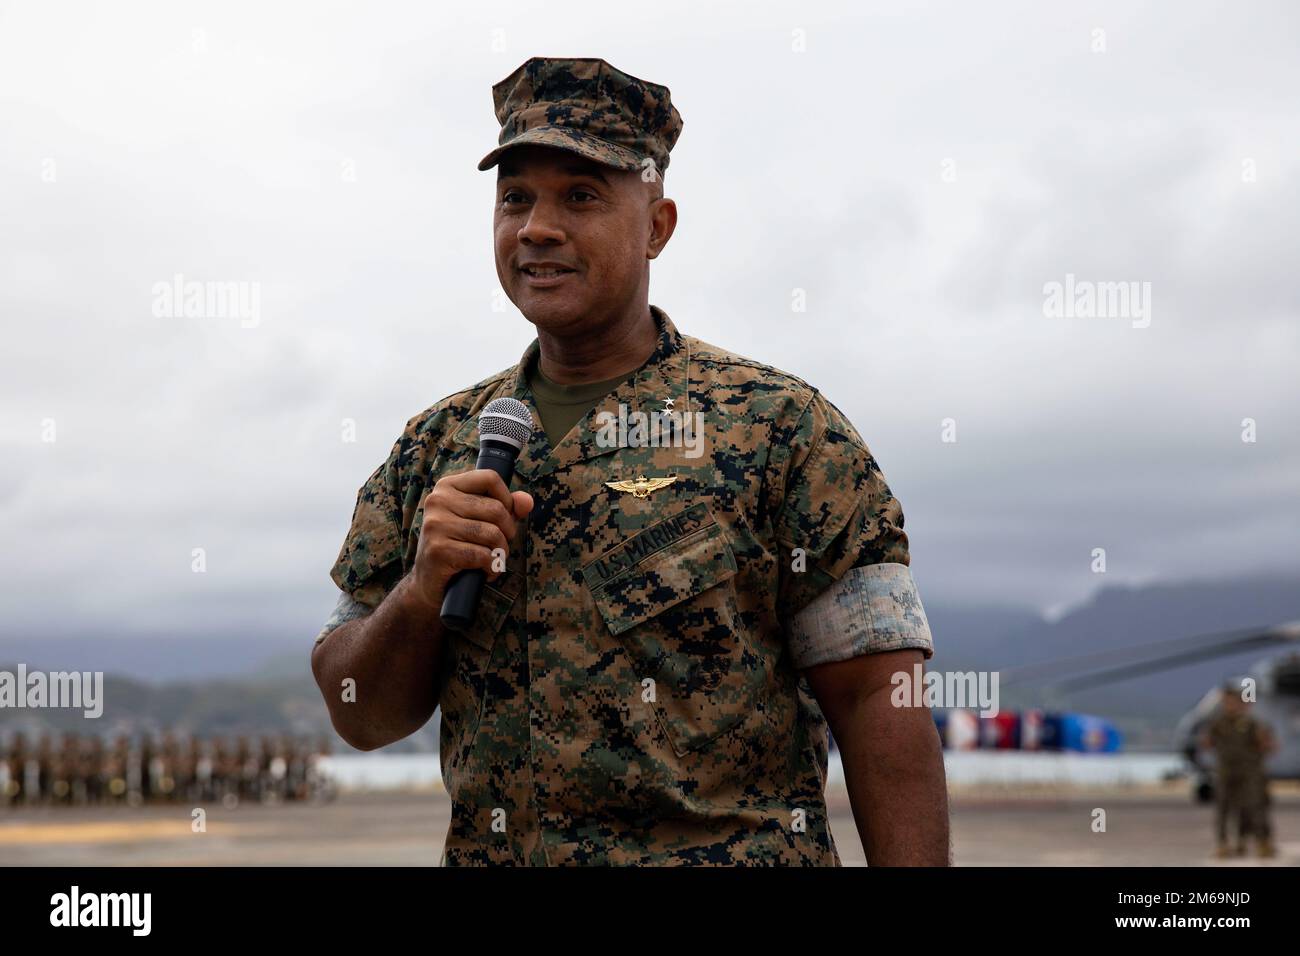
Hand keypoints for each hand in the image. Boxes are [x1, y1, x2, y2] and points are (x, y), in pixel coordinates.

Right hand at [406, 469, 533, 613]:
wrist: (429, 581)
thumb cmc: (459, 546)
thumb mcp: (481, 520)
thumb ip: (506, 507)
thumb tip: (527, 501)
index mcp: (447, 486)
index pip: (489, 478)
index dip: (507, 499)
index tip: (504, 517)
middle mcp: (437, 501)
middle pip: (496, 509)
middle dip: (508, 532)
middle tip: (500, 545)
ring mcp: (436, 525)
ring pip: (492, 534)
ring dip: (501, 552)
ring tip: (493, 559)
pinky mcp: (438, 550)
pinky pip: (483, 555)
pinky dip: (492, 567)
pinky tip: (485, 572)